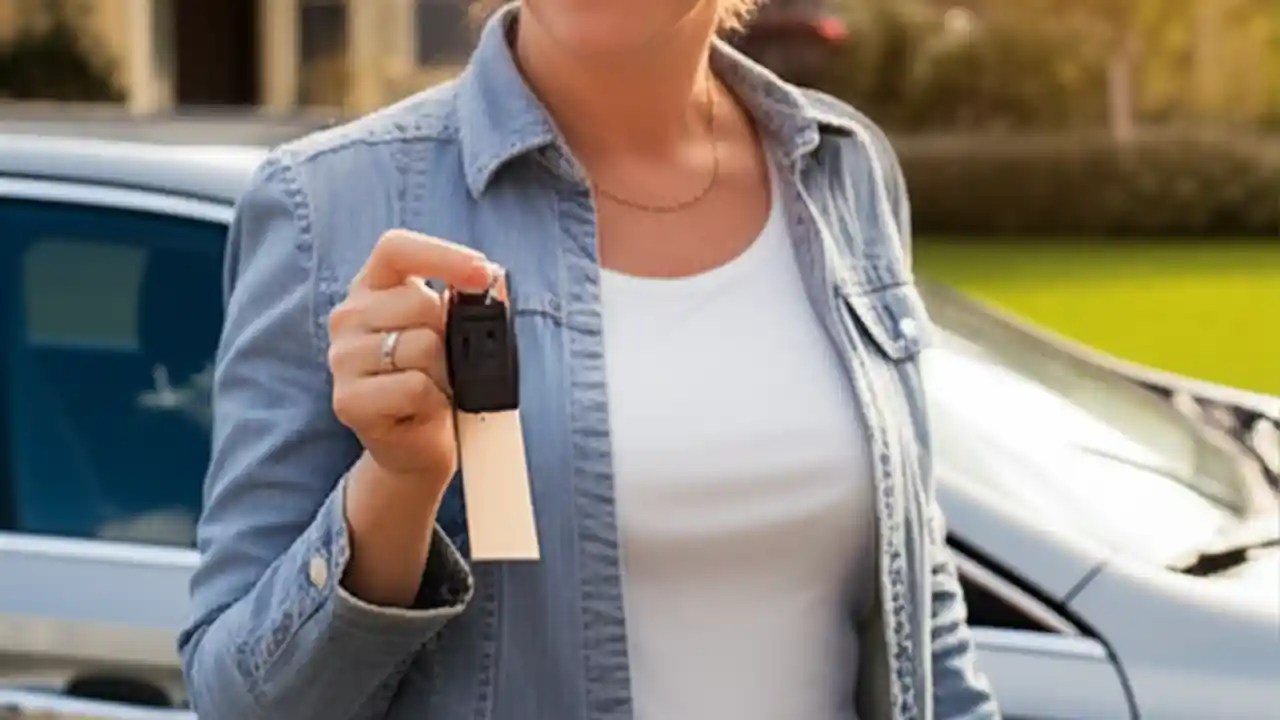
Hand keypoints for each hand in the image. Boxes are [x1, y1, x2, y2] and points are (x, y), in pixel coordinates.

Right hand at [328, 229, 496, 494]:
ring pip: (421, 345)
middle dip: (449, 334)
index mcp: (372, 288)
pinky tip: (423, 408)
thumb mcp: (455, 333)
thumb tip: (494, 279)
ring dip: (445, 371)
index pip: (396, 248)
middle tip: (447, 362)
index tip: (484, 273)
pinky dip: (434, 400)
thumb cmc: (438, 381)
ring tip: (435, 386)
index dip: (442, 254)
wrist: (417, 445)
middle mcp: (348, 317)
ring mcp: (342, 359)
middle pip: (418, 301)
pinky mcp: (348, 400)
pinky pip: (414, 386)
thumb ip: (468, 302)